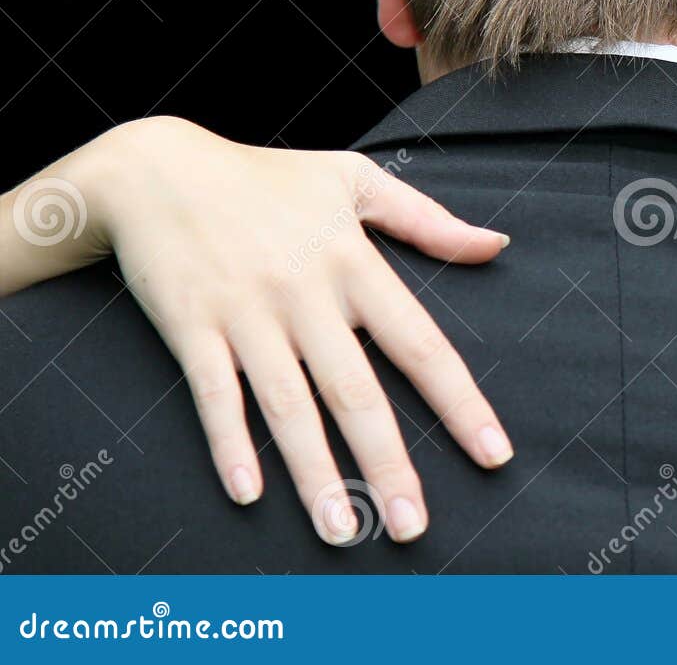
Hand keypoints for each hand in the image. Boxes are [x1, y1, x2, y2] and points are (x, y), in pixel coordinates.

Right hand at [3, 116, 515, 545]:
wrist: (155, 169)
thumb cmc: (267, 179)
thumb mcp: (354, 181)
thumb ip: (428, 220)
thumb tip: (497, 243)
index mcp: (354, 260)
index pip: (420, 343)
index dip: (460, 401)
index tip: (493, 453)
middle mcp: (305, 292)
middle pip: (357, 392)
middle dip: (388, 463)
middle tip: (414, 526)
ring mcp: (246, 312)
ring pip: (289, 406)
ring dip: (315, 474)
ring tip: (343, 532)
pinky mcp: (191, 326)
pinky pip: (213, 393)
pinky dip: (229, 443)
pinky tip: (248, 494)